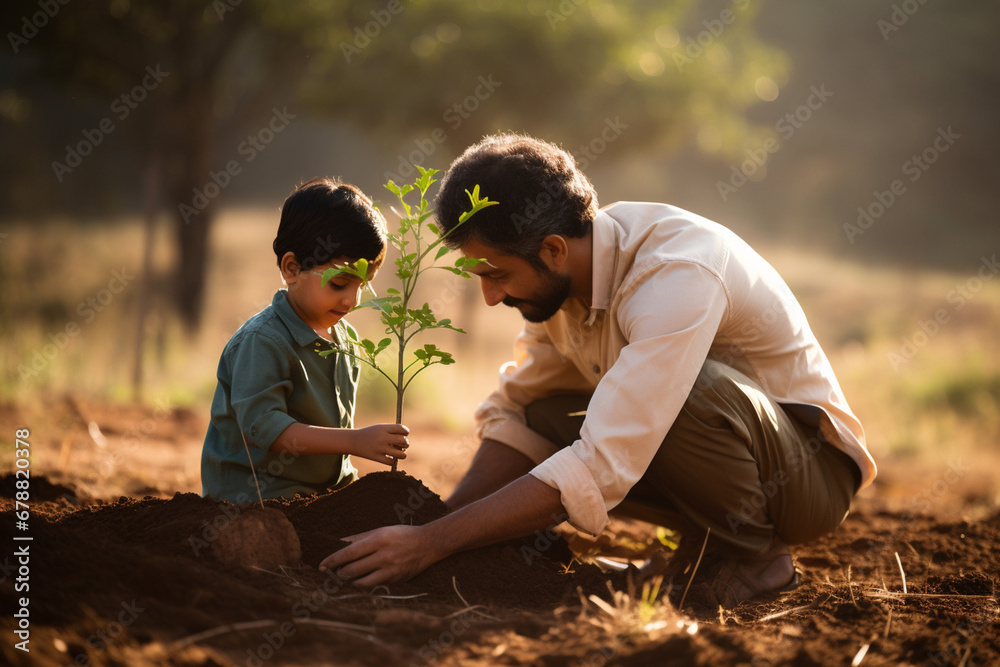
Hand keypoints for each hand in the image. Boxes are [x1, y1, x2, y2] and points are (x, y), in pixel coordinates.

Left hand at [318, 524, 440, 586]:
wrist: (428, 544)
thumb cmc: (401, 535)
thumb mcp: (380, 530)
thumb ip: (359, 538)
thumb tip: (338, 543)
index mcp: (378, 539)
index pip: (348, 552)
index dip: (332, 560)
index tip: (321, 565)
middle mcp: (383, 555)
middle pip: (352, 570)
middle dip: (340, 572)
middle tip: (336, 571)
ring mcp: (390, 569)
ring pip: (360, 582)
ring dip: (350, 580)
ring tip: (349, 576)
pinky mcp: (395, 580)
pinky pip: (373, 586)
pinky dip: (363, 584)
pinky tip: (362, 580)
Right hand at [352, 423, 409, 465]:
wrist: (352, 441)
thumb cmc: (369, 434)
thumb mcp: (380, 428)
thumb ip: (392, 431)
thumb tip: (406, 438)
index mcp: (384, 428)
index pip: (403, 429)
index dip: (406, 432)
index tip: (403, 434)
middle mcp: (383, 438)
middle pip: (404, 441)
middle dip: (406, 443)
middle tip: (402, 444)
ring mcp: (380, 448)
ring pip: (401, 454)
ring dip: (402, 454)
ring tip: (398, 452)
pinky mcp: (377, 458)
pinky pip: (392, 462)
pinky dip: (393, 460)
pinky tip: (390, 457)